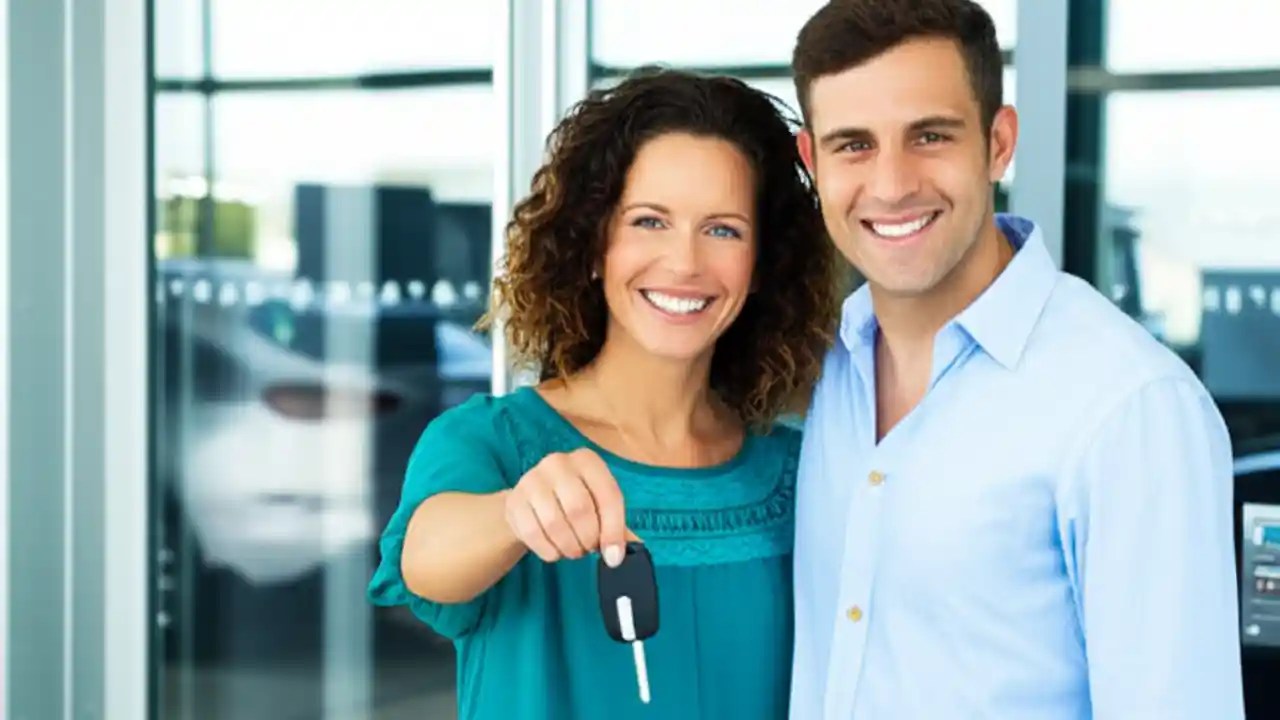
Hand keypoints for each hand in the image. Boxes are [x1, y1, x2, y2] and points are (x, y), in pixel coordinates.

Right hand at [504, 448, 637, 566]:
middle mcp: (558, 463)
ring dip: (568, 547)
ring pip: (554, 523)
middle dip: (587, 539)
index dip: (613, 531)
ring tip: (573, 550)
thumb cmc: (575, 502)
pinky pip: (533, 534)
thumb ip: (615, 528)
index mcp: (587, 461)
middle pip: (579, 509)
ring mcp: (531, 479)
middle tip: (588, 549)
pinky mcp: (514, 501)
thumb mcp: (599, 506)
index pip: (608, 496)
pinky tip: (555, 550)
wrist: (531, 500)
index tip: (613, 557)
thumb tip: (620, 556)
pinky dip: (548, 551)